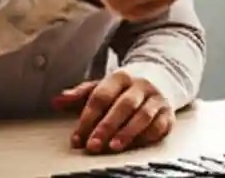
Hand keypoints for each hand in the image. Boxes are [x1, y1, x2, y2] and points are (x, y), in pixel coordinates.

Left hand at [52, 71, 174, 153]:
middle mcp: (140, 86)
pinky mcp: (168, 113)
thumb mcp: (102, 86)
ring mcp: (156, 98)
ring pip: (143, 115)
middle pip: (123, 105)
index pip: (101, 96)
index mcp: (120, 77)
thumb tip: (56, 101)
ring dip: (128, 132)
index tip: (77, 138)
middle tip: (93, 145)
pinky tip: (135, 145)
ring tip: (113, 147)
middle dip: (106, 127)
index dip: (87, 118)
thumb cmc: (125, 88)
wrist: (162, 77)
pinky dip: (147, 136)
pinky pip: (160, 125)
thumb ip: (79, 95)